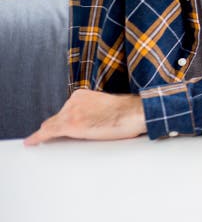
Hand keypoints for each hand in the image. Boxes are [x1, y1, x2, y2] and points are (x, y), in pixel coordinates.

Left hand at [24, 89, 146, 145]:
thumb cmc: (127, 113)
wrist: (134, 113)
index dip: (60, 121)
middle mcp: (74, 101)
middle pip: (56, 118)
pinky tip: (31, 142)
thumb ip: (93, 111)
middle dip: (54, 128)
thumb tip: (90, 124)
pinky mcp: (71, 125)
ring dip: (49, 134)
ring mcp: (71, 112)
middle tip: (47, 139)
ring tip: (41, 142)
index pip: (65, 110)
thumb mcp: (106, 107)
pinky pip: (48, 132)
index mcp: (83, 95)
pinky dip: (37, 138)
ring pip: (52, 125)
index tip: (55, 127)